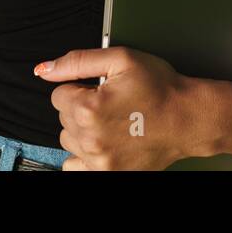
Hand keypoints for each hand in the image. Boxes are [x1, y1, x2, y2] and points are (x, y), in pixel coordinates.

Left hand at [35, 47, 204, 170]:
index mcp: (89, 107)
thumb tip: (44, 69)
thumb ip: (78, 62)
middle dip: (82, 106)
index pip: (59, 94)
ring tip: (111, 121)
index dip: (81, 86)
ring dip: (82, 129)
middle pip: (63, 117)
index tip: (102, 88)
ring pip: (68, 139)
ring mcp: (98, 160)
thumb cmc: (160, 88)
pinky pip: (73, 166)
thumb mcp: (121, 59)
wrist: (187, 118)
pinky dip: (83, 154)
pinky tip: (102, 142)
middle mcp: (90, 137)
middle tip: (112, 102)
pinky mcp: (107, 173)